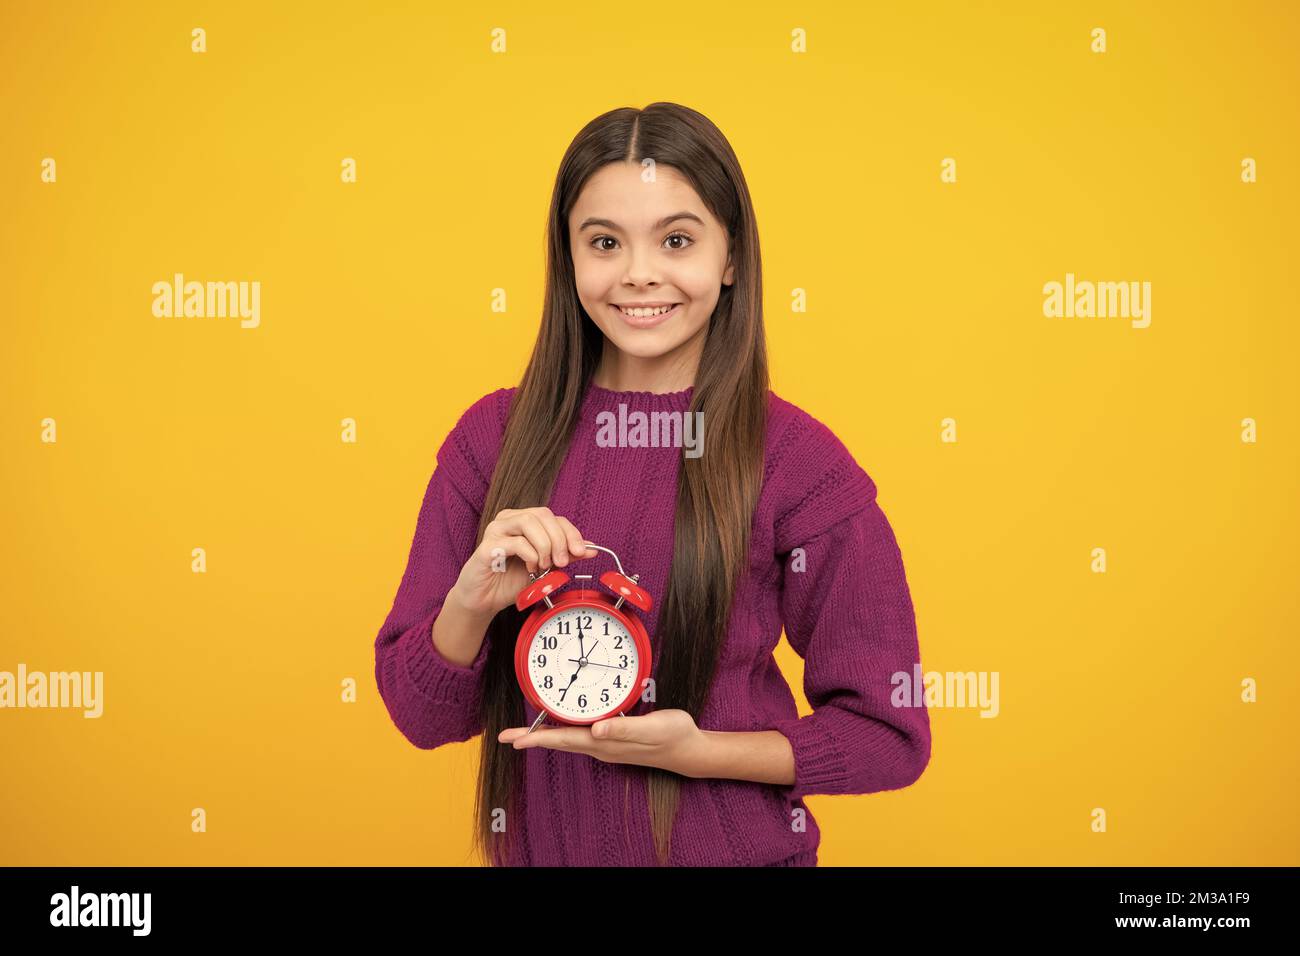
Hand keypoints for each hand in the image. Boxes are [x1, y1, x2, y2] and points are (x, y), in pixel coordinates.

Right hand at [448, 506, 595, 618]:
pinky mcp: (487, 546)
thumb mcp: (546, 568)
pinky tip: (530, 568)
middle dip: (559, 539)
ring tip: (544, 565)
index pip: (553, 516)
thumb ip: (565, 556)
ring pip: (529, 522)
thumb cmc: (511, 581)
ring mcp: (496, 530)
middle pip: (542, 514)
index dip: (571, 532)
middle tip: (561, 562)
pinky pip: (515, 542)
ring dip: (544, 545)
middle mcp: (509, 520)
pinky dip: (530, 555)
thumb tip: (591, 548)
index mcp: (523, 521)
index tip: (582, 551)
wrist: (484, 600)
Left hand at [497, 709, 706, 776]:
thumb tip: (596, 731)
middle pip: (560, 742)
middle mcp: (602, 747)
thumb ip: (625, 729)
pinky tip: (561, 724)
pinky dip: (564, 730)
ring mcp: (607, 745)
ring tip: (524, 732)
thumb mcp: (653, 728)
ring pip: (569, 739)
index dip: (537, 739)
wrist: (690, 749)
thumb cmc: (673, 736)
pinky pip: (581, 735)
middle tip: (505, 736)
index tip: (514, 739)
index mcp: (606, 744)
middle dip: (532, 738)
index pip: (564, 740)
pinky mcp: (613, 739)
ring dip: (545, 735)